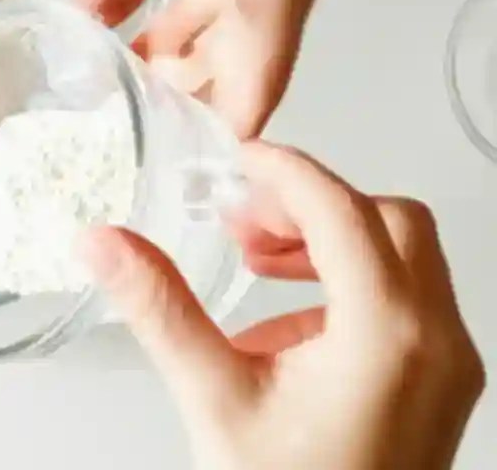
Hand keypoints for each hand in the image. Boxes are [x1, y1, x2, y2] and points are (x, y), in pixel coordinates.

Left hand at [75, 0, 335, 137]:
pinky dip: (171, 26)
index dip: (224, 141)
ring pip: (222, 38)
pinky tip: (128, 34)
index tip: (178, 178)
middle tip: (128, 141)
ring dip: (174, 67)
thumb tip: (89, 18)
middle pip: (241, 73)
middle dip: (190, 109)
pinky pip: (210, 1)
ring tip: (116, 97)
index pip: (261, 90)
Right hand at [80, 142, 484, 469]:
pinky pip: (408, 304)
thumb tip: (107, 244)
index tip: (237, 160)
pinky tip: (285, 327)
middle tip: (244, 217)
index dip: (285, 172)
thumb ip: (160, 310)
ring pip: (406, 259)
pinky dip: (351, 288)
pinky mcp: (443, 386)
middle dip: (312, 205)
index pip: (341, 212)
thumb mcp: (212, 398)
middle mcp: (437, 342)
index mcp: (387, 335)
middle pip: (389, 222)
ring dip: (332, 245)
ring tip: (257, 266)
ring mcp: (450, 366)